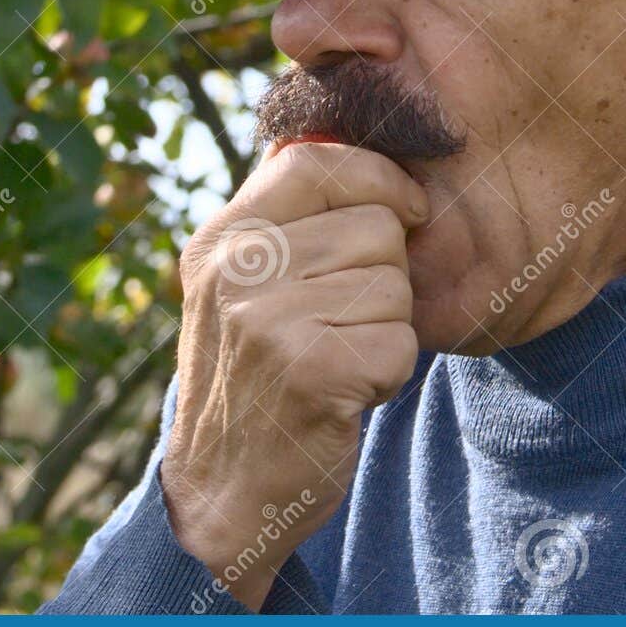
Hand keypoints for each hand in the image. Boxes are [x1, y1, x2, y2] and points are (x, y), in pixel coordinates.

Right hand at [160, 139, 429, 608]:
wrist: (222, 496)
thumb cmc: (253, 379)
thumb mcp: (242, 287)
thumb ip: (283, 217)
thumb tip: (339, 130)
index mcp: (221, 239)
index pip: (314, 159)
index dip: (377, 176)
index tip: (404, 208)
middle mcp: (235, 271)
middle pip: (375, 226)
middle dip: (385, 275)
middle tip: (341, 322)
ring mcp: (266, 320)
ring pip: (393, 284)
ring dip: (386, 328)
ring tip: (337, 357)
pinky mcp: (308, 371)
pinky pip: (398, 341)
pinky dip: (388, 373)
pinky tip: (346, 394)